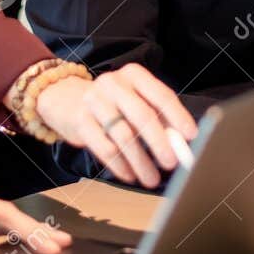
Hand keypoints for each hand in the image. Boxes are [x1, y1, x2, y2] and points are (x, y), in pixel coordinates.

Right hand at [35, 63, 199, 187]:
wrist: (63, 98)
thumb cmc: (111, 102)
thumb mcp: (133, 99)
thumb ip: (157, 116)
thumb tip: (181, 141)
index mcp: (133, 75)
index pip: (161, 95)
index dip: (178, 116)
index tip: (191, 136)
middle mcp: (113, 83)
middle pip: (142, 115)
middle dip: (159, 143)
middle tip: (172, 164)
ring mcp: (94, 101)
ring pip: (123, 136)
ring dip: (140, 161)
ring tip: (152, 179)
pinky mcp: (80, 121)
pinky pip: (104, 148)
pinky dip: (120, 165)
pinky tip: (129, 175)